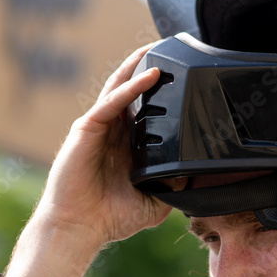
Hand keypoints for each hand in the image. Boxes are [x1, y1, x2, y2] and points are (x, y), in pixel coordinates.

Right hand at [0, 44, 170, 276]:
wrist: (78, 229)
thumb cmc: (109, 219)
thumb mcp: (155, 202)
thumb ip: (174, 186)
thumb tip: (198, 173)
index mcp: (127, 146)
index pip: (147, 110)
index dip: (162, 93)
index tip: (185, 79)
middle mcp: (113, 132)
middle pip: (134, 90)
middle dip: (151, 68)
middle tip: (174, 50)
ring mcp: (99, 128)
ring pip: (122, 87)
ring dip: (140, 66)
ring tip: (160, 47)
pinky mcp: (87, 129)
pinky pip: (112, 102)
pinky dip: (131, 87)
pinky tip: (151, 75)